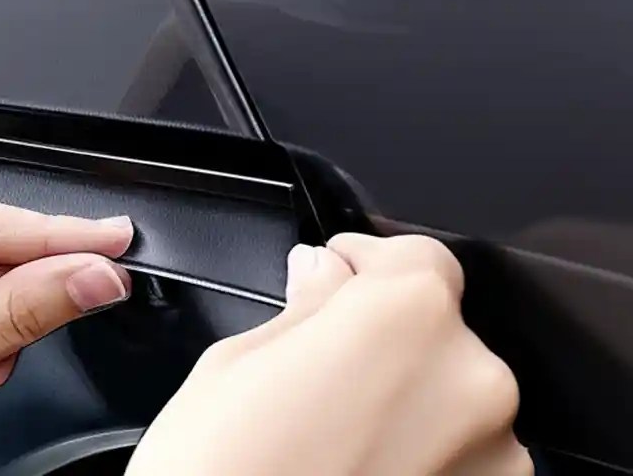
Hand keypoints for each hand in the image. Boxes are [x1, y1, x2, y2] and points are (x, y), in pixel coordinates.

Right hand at [127, 233, 529, 474]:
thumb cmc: (218, 470)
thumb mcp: (237, 363)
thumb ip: (305, 309)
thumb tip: (323, 274)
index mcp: (407, 317)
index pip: (416, 257)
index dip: (365, 260)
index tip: (333, 274)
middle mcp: (472, 380)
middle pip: (436, 330)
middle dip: (381, 337)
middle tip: (314, 366)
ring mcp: (493, 455)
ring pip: (450, 398)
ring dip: (405, 400)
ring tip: (331, 434)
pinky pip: (461, 458)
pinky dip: (420, 456)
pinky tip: (356, 468)